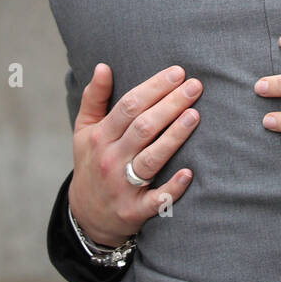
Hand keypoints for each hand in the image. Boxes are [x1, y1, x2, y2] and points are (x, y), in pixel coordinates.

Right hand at [67, 63, 200, 247]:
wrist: (87, 215)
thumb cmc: (92, 163)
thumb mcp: (84, 131)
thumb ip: (93, 98)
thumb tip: (102, 66)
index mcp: (100, 137)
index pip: (129, 106)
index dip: (154, 87)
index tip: (178, 72)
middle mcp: (110, 159)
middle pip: (143, 127)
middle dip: (171, 104)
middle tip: (195, 86)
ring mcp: (122, 186)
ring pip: (152, 158)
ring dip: (174, 136)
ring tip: (195, 115)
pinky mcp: (134, 210)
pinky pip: (156, 199)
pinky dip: (172, 187)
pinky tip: (189, 173)